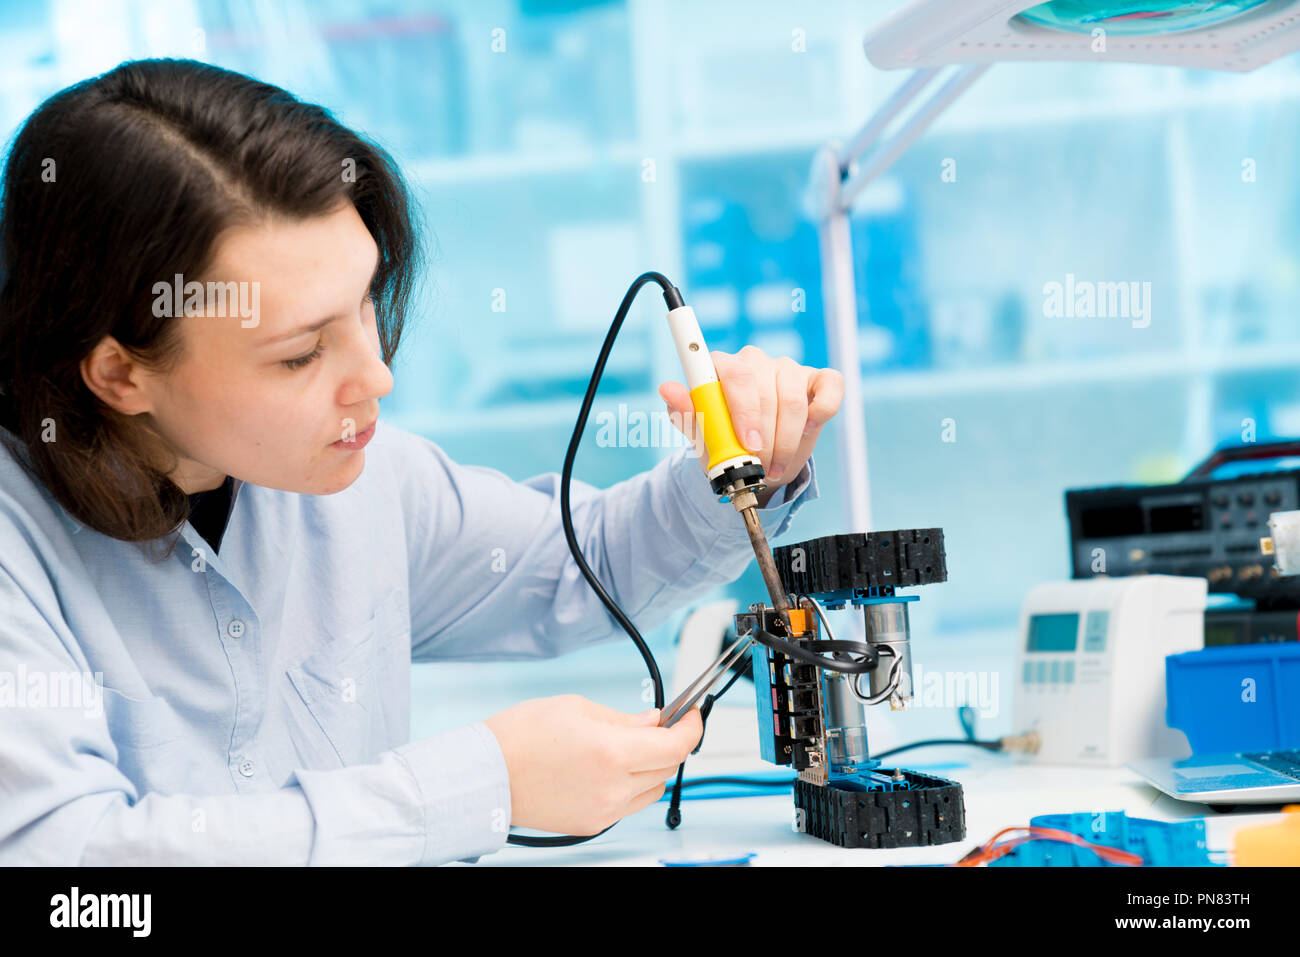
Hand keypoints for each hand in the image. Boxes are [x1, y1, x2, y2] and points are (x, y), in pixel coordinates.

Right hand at [483, 694, 702, 834]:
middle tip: (657, 724)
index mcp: (612, 752)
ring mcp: (603, 810)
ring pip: (651, 789)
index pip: (675, 745)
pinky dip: (630, 786)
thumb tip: (653, 722)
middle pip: (667, 768)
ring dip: (651, 767)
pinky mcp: (591, 824)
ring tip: (628, 747)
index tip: (691, 715)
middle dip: (668, 743)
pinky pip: (628, 805)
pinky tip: (609, 769)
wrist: (485, 775)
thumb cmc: (519, 737)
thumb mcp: (576, 708)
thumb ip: (622, 718)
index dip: (691, 728)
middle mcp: (613, 787)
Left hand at [659, 346, 844, 505]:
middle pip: (766, 393)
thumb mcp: (702, 435)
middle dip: (765, 439)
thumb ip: (684, 413)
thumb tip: (666, 389)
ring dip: (787, 441)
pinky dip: (821, 414)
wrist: (754, 459)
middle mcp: (755, 360)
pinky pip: (829, 389)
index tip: (748, 443)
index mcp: (723, 366)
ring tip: (774, 465)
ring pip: (794, 400)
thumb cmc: (724, 442)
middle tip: (760, 466)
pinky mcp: (818, 379)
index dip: (744, 410)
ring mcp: (787, 367)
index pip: (734, 374)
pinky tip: (808, 431)